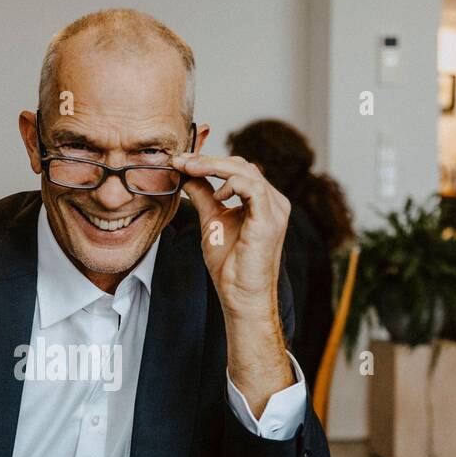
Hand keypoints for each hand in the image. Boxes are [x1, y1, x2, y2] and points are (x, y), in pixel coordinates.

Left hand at [170, 153, 290, 319]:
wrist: (241, 296)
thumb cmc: (231, 266)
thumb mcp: (212, 221)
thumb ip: (204, 196)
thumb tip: (187, 175)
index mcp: (262, 201)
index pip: (238, 169)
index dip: (209, 161)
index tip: (181, 161)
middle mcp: (273, 201)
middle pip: (242, 165)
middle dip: (208, 160)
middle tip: (181, 161)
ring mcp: (274, 209)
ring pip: (246, 171)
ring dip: (214, 166)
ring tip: (190, 170)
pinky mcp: (269, 219)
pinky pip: (252, 188)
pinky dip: (231, 184)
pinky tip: (217, 195)